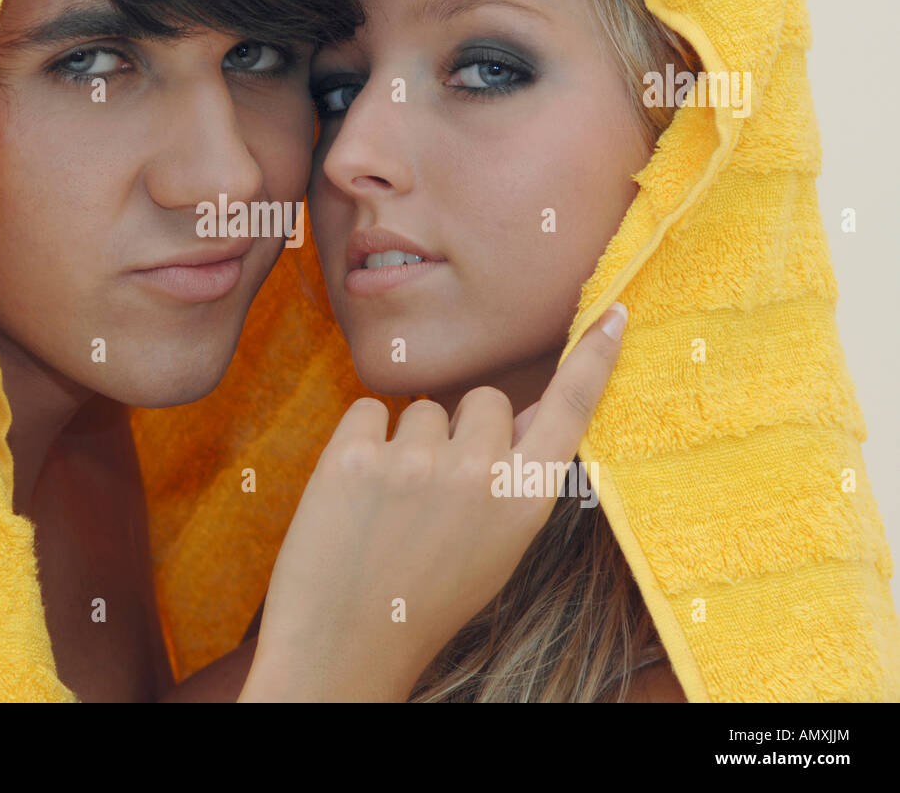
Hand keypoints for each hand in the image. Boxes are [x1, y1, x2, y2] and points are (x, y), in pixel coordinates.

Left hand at [238, 302, 627, 701]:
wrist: (345, 644)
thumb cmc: (424, 597)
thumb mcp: (495, 547)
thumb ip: (515, 479)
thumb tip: (529, 410)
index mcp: (525, 503)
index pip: (569, 412)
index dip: (592, 360)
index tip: (613, 313)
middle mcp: (479, 474)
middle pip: (485, 400)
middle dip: (464, 429)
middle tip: (436, 489)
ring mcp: (416, 461)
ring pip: (422, 409)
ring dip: (407, 443)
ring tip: (392, 505)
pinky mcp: (355, 454)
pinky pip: (368, 409)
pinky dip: (361, 441)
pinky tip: (356, 492)